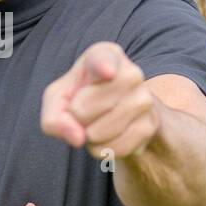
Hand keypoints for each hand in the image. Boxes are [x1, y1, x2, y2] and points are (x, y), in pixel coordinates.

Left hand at [41, 41, 158, 158]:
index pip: (103, 61)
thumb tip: (77, 137)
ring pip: (99, 132)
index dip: (103, 67)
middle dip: (75, 119)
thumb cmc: (80, 97)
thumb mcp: (58, 99)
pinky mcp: (150, 124)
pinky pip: (115, 148)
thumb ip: (54, 117)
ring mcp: (144, 99)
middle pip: (83, 109)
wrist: (114, 111)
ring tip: (95, 123)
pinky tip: (107, 137)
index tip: (106, 72)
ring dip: (89, 137)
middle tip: (83, 111)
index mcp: (105, 54)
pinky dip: (103, 150)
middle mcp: (131, 72)